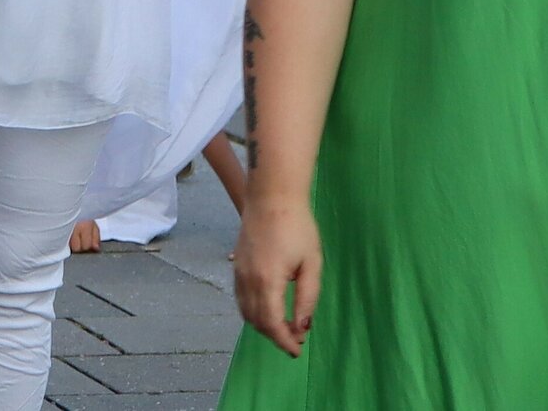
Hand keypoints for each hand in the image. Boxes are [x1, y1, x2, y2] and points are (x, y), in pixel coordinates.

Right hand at [232, 197, 320, 357]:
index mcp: (268, 281)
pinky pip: (240, 297)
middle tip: (295, 338)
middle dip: (274, 335)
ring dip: (262, 325)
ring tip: (283, 326)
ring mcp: (239, 271)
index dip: (284, 341)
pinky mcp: (236, 264)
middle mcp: (248, 280)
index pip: (272, 323)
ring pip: (245, 311)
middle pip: (256, 321)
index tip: (297, 351)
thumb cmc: (298, 227)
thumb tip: (301, 327)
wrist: (272, 196)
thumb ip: (307, 299)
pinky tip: (267, 308)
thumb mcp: (311, 264)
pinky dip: (252, 311)